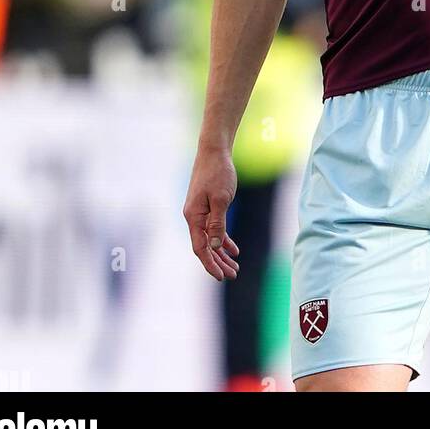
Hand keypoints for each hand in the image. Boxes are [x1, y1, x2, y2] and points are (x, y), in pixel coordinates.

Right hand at [183, 146, 240, 280]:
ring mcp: (200, 212)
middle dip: (218, 263)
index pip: (200, 248)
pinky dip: (224, 240)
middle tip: (233, 275)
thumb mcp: (221, 199)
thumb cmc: (218, 173)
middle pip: (205, 247)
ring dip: (222, 254)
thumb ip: (217, 224)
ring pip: (210, 240)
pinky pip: (214, 229)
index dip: (210, 264)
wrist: (214, 151)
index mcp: (194, 217)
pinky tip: (234, 249)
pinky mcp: (207, 207)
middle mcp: (194, 217)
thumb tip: (215, 247)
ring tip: (235, 267)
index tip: (221, 277)